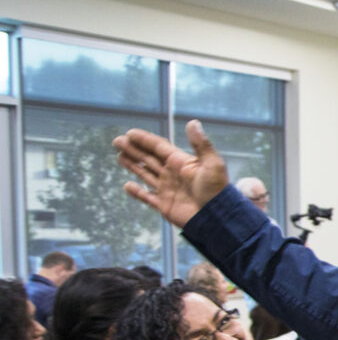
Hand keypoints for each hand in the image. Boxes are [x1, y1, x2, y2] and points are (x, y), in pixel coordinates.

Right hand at [113, 119, 229, 226]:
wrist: (217, 217)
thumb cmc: (217, 190)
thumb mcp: (212, 163)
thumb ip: (201, 144)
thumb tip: (193, 122)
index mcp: (181, 162)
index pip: (159, 147)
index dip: (144, 140)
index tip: (130, 133)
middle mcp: (173, 174)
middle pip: (149, 158)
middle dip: (133, 149)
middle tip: (117, 141)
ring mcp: (168, 189)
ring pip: (146, 174)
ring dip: (133, 165)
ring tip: (119, 156)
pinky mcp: (165, 205)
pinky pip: (147, 197)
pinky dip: (137, 192)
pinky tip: (127, 185)